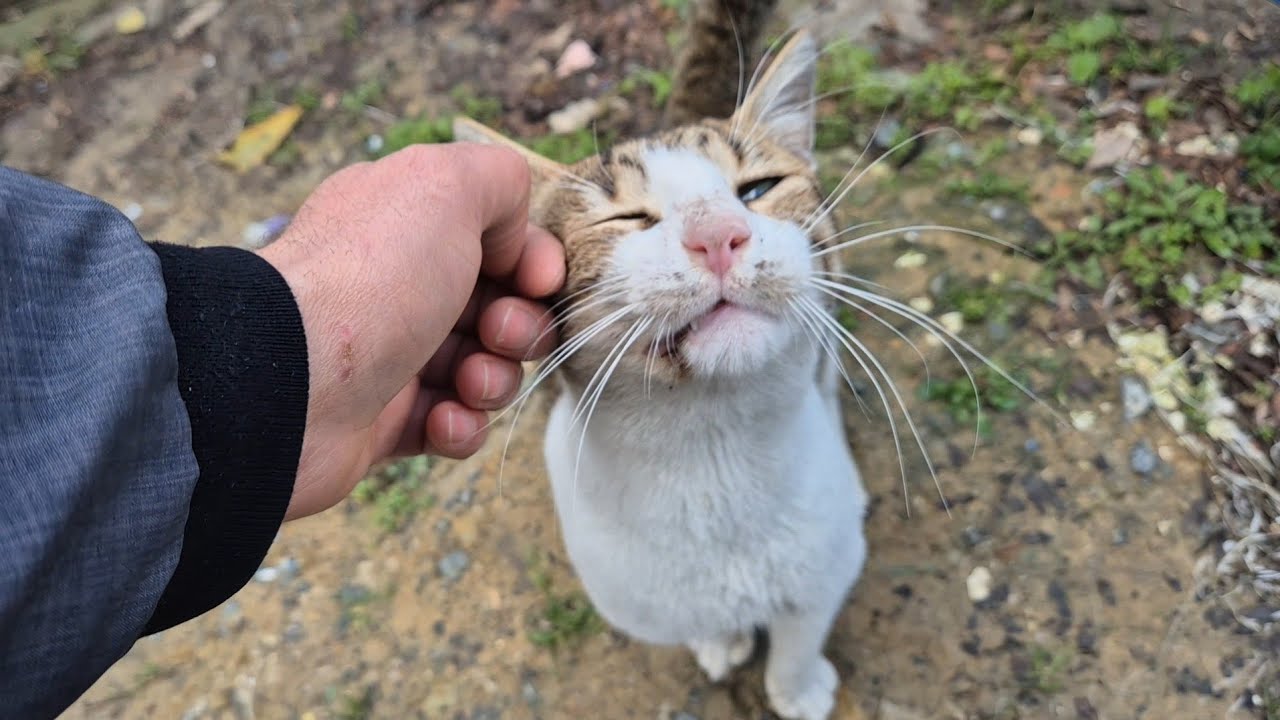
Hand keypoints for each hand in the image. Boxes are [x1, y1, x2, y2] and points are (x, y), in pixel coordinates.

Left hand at [258, 143, 564, 520]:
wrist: (291, 384)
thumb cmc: (370, 279)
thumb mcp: (444, 186)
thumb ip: (498, 179)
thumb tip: (516, 232)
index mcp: (405, 223)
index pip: (497, 240)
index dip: (533, 261)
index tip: (539, 282)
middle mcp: (396, 284)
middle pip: (499, 306)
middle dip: (520, 325)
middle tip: (499, 333)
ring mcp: (390, 355)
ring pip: (484, 369)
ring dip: (495, 379)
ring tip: (468, 383)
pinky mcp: (383, 420)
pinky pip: (452, 424)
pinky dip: (460, 426)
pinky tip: (442, 421)